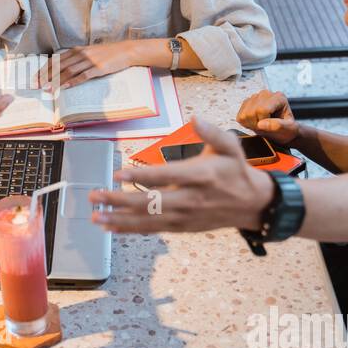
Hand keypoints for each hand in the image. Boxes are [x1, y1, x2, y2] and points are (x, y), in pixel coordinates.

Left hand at [35, 41, 137, 90]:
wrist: (125, 51)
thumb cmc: (107, 54)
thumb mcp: (89, 52)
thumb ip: (77, 58)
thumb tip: (63, 69)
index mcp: (77, 50)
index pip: (56, 60)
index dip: (45, 69)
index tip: (36, 77)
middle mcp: (81, 54)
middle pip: (59, 66)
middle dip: (46, 76)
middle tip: (37, 85)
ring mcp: (90, 61)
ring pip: (69, 71)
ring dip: (56, 80)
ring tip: (48, 88)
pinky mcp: (98, 68)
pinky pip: (83, 76)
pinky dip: (73, 82)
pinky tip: (65, 87)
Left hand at [87, 116, 276, 233]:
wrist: (252, 204)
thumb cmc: (236, 171)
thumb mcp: (232, 146)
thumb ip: (213, 132)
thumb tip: (195, 118)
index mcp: (200, 176)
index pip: (165, 177)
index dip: (141, 176)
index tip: (118, 173)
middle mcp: (189, 199)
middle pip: (150, 202)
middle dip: (119, 200)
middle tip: (95, 195)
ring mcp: (184, 216)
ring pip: (148, 220)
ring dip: (119, 219)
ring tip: (96, 216)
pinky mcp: (181, 227)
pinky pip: (152, 229)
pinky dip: (131, 229)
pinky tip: (111, 226)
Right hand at [236, 90, 298, 145]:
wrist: (282, 131)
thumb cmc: (288, 129)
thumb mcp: (289, 129)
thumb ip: (278, 126)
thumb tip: (260, 124)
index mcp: (278, 97)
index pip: (262, 109)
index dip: (264, 121)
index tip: (271, 126)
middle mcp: (265, 94)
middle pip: (252, 111)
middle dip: (258, 124)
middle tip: (266, 127)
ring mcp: (254, 97)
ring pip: (245, 114)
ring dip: (252, 124)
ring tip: (261, 125)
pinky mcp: (246, 104)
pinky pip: (240, 117)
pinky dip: (246, 124)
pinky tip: (256, 123)